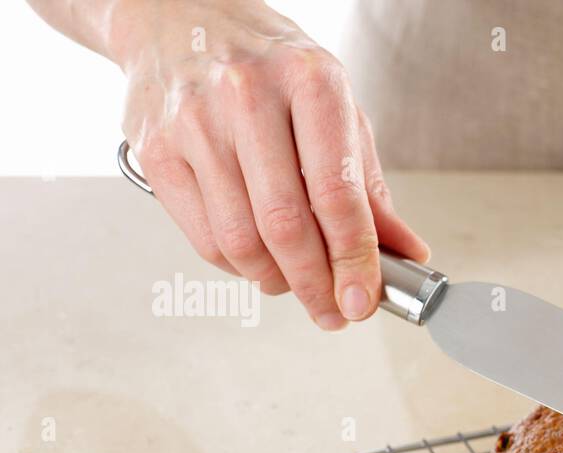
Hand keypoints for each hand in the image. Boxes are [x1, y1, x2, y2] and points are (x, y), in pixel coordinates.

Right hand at [111, 0, 428, 328]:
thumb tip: (406, 254)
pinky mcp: (155, 149)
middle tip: (334, 312)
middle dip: (316, 285)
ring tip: (296, 282)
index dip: (355, 260)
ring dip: (276, 281)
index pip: (337, 193)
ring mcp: (194, 122)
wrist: (183, 18)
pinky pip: (204, 238)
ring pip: (240, 241)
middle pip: (285, 226)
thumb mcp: (337, 111)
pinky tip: (258, 259)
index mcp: (309, 81)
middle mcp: (247, 95)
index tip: (364, 301)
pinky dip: (238, 267)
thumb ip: (369, 187)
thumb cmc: (272, 69)